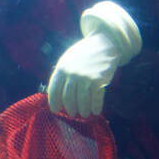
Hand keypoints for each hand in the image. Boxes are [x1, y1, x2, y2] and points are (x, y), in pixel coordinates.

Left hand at [47, 1, 141, 117]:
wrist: (104, 43)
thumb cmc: (85, 54)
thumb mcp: (68, 59)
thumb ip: (62, 74)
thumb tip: (54, 94)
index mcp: (62, 68)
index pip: (54, 90)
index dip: (54, 102)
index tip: (55, 109)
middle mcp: (72, 74)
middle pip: (68, 98)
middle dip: (70, 108)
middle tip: (72, 113)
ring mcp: (85, 77)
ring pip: (82, 101)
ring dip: (83, 110)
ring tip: (84, 114)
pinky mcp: (99, 80)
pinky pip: (96, 98)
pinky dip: (96, 107)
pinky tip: (96, 111)